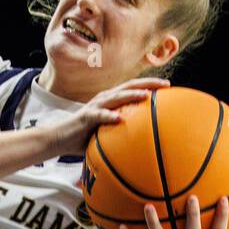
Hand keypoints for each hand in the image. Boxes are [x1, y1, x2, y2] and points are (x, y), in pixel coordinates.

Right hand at [43, 79, 168, 156]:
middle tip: (165, 85)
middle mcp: (105, 98)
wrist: (60, 138)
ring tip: (146, 96)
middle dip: (147, 84)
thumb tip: (143, 144)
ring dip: (131, 95)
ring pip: (116, 97)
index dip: (150, 85)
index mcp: (111, 100)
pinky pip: (99, 115)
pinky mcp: (86, 116)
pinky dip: (108, 116)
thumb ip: (122, 133)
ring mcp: (95, 106)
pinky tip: (119, 119)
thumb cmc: (85, 136)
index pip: (133, 89)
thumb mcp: (107, 133)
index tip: (168, 86)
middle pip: (129, 87)